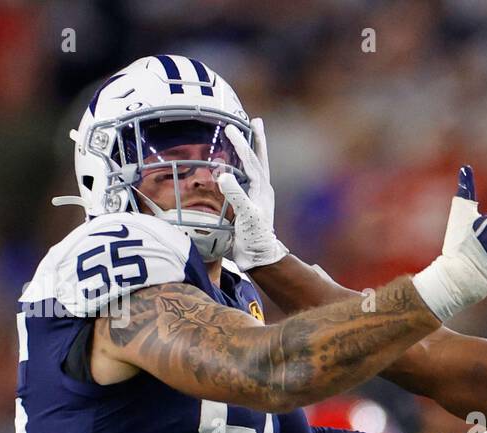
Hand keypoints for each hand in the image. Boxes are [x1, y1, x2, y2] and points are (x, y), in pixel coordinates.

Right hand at [216, 119, 288, 269]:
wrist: (259, 258)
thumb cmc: (254, 239)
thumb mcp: (246, 217)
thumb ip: (236, 195)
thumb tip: (223, 175)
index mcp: (262, 190)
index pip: (250, 161)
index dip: (241, 144)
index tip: (230, 128)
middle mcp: (262, 190)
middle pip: (259, 159)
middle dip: (256, 140)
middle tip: (255, 121)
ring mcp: (257, 196)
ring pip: (255, 167)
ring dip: (251, 151)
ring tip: (249, 135)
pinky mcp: (250, 203)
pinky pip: (246, 180)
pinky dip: (240, 168)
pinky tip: (232, 165)